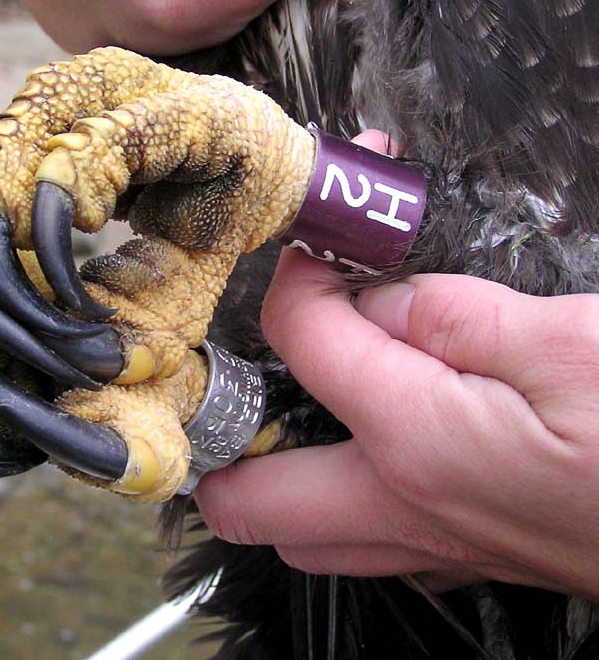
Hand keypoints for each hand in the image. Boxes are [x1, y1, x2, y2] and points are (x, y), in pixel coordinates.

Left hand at [196, 131, 598, 598]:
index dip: (298, 273)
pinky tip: (370, 443)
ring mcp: (431, 542)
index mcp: (415, 437)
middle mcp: (403, 504)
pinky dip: (337, 494)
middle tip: (249, 365)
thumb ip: (450, 314)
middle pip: (248, 499)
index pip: (300, 336)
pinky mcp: (465, 552)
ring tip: (293, 407)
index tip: (321, 239)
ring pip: (299, 531)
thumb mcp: (568, 340)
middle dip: (226, 432)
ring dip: (272, 475)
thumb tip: (378, 303)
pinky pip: (361, 539)